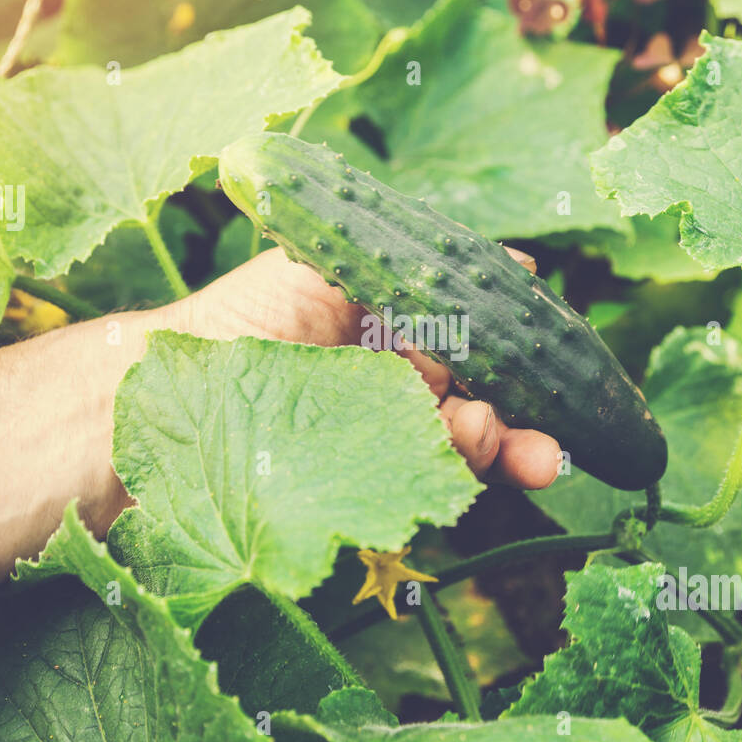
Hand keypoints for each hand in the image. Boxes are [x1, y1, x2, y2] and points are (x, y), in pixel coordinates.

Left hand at [174, 247, 560, 489]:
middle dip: (532, 416)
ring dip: (512, 449)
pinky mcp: (369, 474)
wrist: (178, 393)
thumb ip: (422, 264)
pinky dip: (471, 472)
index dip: (525, 348)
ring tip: (531, 456)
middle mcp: (401, 380)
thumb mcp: (340, 268)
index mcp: (402, 328)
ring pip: (471, 442)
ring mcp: (387, 430)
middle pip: (488, 395)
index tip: (563, 354)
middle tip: (556, 441)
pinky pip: (433, 478)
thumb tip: (522, 266)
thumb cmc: (252, 316)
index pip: (482, 338)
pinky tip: (490, 458)